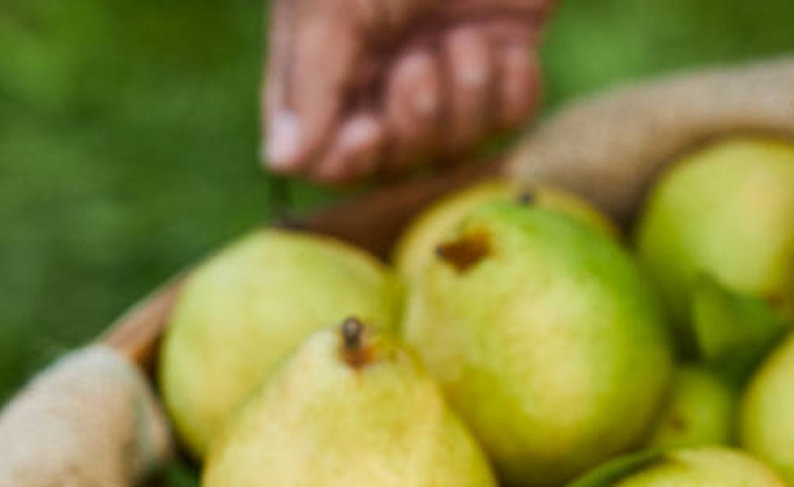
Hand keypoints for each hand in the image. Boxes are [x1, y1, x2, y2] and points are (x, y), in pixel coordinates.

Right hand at [262, 0, 555, 183]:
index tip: (367, 130)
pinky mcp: (507, 56)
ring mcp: (445, 66)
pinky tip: (506, 48)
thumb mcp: (334, 3)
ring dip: (462, 101)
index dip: (347, 159)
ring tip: (464, 41)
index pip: (326, 149)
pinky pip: (510, 119)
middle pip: (393, 159)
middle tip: (417, 66)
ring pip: (453, 144)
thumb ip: (311, 83)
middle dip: (411, 124)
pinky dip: (510, 92)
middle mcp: (383, 68)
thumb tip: (283, 163)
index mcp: (326, 55)